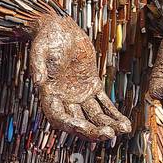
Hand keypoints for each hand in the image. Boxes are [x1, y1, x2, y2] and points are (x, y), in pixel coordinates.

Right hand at [29, 12, 131, 142]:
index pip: (59, 117)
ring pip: (94, 116)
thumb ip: (38, 66)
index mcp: (49, 95)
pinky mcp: (92, 86)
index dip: (71, 125)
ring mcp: (79, 95)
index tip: (84, 127)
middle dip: (93, 130)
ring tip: (123, 130)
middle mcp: (64, 99)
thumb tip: (37, 82)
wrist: (59, 28)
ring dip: (108, 125)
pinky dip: (114, 113)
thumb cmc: (46, 38)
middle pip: (79, 122)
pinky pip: (104, 104)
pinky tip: (124, 123)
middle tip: (109, 134)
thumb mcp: (39, 50)